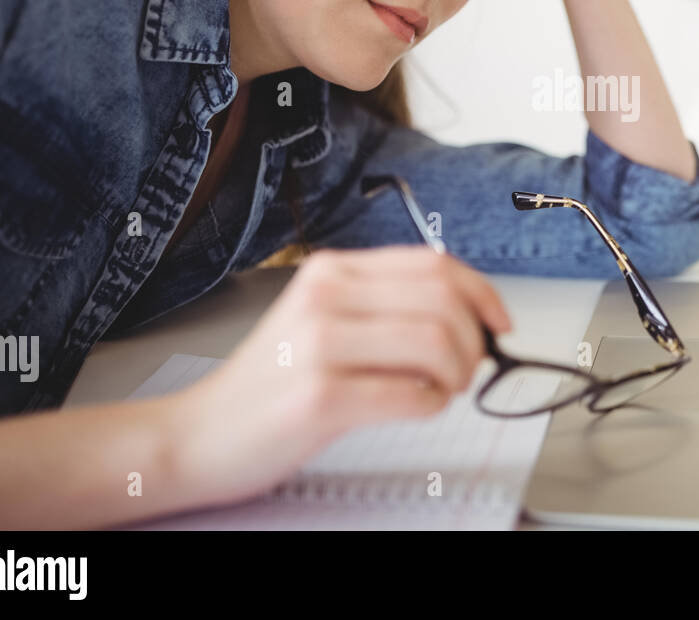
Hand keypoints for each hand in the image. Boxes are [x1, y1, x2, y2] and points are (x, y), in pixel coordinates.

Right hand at [168, 245, 511, 506]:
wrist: (198, 434)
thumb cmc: (271, 383)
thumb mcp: (323, 319)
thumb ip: (387, 306)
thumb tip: (471, 316)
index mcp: (331, 271)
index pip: (434, 264)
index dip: (482, 293)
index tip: (499, 323)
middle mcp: (325, 297)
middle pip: (443, 301)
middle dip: (473, 341)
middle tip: (466, 369)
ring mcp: (319, 345)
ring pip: (435, 344)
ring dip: (455, 376)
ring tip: (440, 391)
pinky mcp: (319, 397)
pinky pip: (412, 395)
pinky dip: (430, 406)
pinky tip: (414, 408)